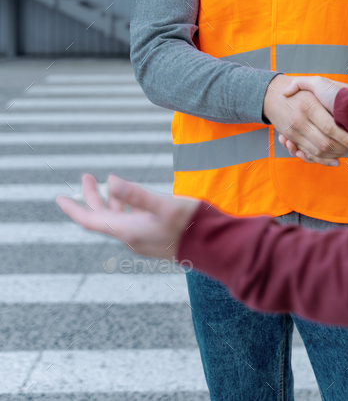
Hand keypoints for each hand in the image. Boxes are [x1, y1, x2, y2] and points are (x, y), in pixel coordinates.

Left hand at [56, 174, 198, 259]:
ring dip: (108, 201)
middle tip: (87, 175)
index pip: (90, 220)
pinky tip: (130, 200)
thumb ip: (137, 194)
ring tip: (108, 182)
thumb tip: (111, 182)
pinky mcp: (153, 239)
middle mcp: (131, 238)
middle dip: (91, 196)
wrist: (213, 247)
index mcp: (128, 230)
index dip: (73, 208)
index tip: (58, 197)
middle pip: (102, 217)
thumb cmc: (191, 224)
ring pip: (116, 219)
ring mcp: (142, 240)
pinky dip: (123, 208)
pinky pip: (129, 222)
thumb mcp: (164, 204)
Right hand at [263, 74, 347, 166]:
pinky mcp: (291, 138)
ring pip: (316, 151)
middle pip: (323, 142)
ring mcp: (294, 131)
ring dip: (332, 156)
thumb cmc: (300, 89)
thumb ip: (332, 85)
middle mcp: (300, 120)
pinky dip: (320, 160)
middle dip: (341, 149)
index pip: (329, 126)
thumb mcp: (314, 82)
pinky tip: (334, 161)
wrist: (271, 95)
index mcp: (309, 105)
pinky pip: (307, 154)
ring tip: (347, 153)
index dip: (344, 137)